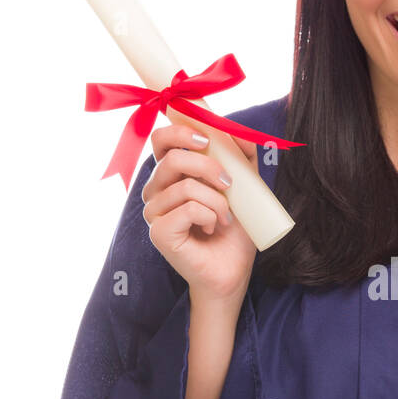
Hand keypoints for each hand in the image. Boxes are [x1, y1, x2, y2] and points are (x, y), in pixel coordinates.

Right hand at [141, 124, 259, 305]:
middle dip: (208, 166)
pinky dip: (210, 216)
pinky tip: (212, 229)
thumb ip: (240, 157)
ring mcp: (154, 212)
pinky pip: (188, 209)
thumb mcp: (243, 186)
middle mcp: (156, 190)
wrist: (234, 269)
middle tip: (228, 183)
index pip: (161, 139)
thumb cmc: (234, 229)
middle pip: (172, 158)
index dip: (180, 129)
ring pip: (185, 186)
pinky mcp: (159, 232)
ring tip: (226, 218)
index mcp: (171, 174)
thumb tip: (240, 132)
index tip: (207, 137)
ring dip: (217, 201)